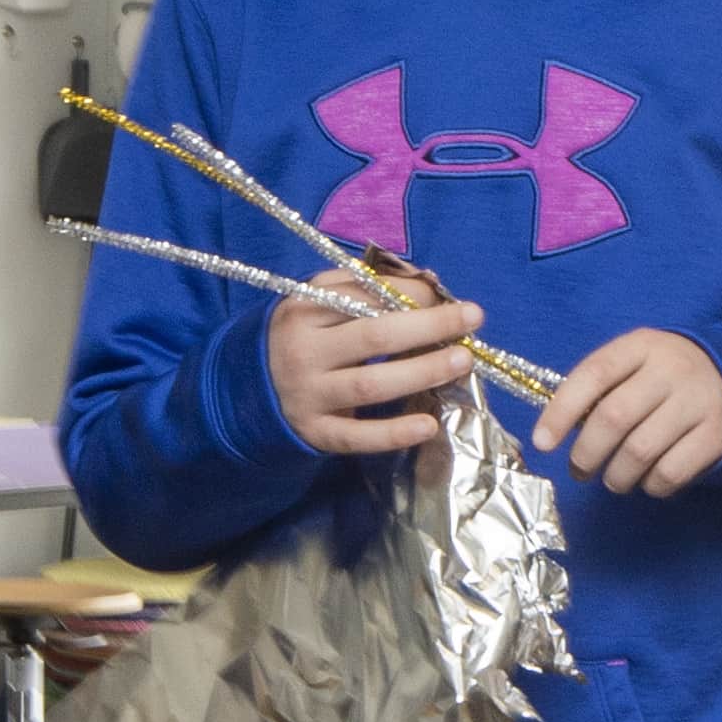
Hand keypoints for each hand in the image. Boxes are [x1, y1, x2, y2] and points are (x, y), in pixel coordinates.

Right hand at [270, 279, 489, 457]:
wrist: (249, 387)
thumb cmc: (301, 336)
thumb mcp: (316, 301)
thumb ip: (363, 287)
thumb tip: (427, 285)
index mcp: (304, 311)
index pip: (363, 296)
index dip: (410, 293)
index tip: (447, 295)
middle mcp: (303, 352)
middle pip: (374, 336)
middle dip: (429, 326)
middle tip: (472, 319)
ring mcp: (308, 396)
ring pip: (372, 385)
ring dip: (422, 372)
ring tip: (462, 362)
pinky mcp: (316, 432)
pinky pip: (358, 436)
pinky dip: (394, 433)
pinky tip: (430, 425)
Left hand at [528, 329, 721, 496]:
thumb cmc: (662, 376)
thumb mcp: (633, 364)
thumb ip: (599, 389)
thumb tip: (554, 433)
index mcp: (641, 346)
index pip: (594, 374)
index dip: (561, 412)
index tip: (542, 444)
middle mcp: (671, 369)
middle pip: (614, 417)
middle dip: (586, 454)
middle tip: (580, 470)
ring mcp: (698, 401)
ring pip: (641, 451)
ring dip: (616, 477)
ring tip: (613, 480)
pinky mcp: (718, 433)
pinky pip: (672, 471)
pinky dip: (651, 486)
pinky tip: (647, 481)